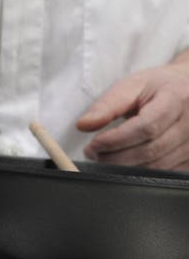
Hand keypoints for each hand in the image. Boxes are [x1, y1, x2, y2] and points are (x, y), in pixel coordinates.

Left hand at [76, 55, 188, 171]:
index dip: (117, 139)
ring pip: (158, 166)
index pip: (146, 127)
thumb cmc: (158, 86)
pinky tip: (125, 163)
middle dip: (117, 157)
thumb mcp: (132, 85)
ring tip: (104, 157)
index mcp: (175, 99)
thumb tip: (83, 125)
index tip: (93, 145)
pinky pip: (166, 173)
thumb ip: (108, 105)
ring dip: (127, 167)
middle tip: (93, 154)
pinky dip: (142, 172)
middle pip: (151, 150)